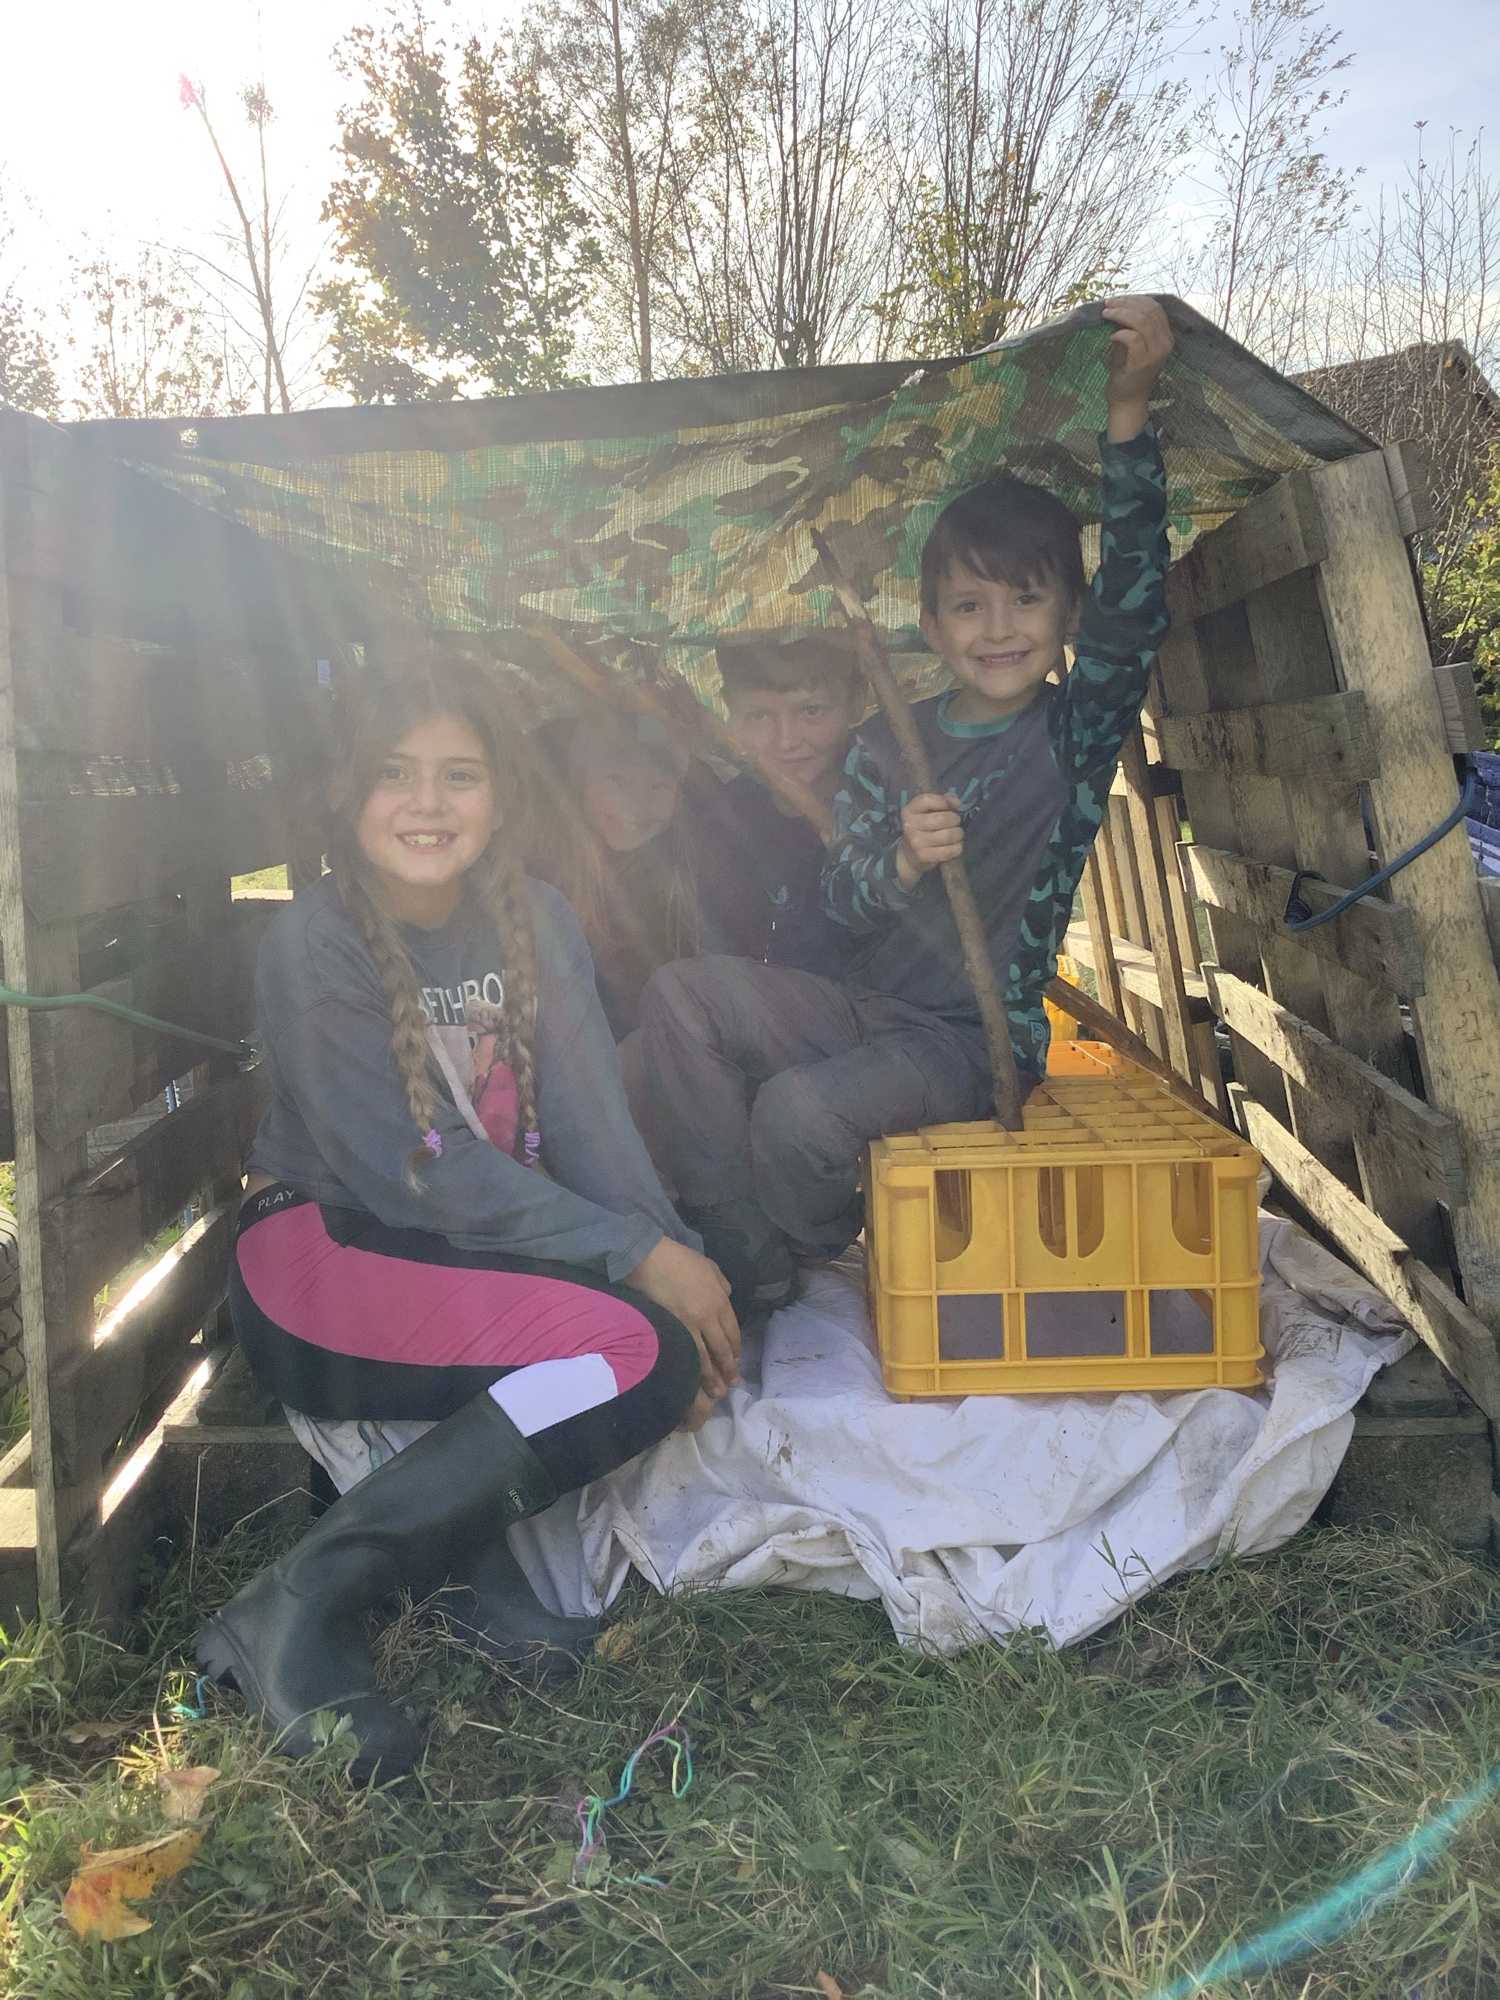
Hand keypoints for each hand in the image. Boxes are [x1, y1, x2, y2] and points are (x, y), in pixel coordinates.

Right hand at [625, 1236, 740, 1411]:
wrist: (649, 1259)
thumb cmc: (679, 1259)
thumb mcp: (709, 1266)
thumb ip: (722, 1284)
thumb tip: (726, 1297)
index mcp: (720, 1300)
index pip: (732, 1332)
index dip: (735, 1350)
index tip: (736, 1362)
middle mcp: (709, 1317)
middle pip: (722, 1349)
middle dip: (728, 1370)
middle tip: (731, 1385)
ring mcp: (690, 1326)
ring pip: (705, 1359)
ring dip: (712, 1378)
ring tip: (716, 1393)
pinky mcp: (671, 1331)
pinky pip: (686, 1355)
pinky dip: (692, 1370)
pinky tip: (693, 1381)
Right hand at [896, 791, 963, 887]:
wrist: (910, 853)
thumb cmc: (924, 827)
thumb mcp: (928, 811)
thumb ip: (943, 801)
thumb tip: (956, 801)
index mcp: (909, 811)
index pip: (927, 800)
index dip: (944, 801)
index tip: (953, 805)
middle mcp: (910, 826)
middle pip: (942, 818)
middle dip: (955, 820)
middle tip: (955, 823)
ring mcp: (916, 842)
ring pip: (948, 835)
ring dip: (958, 834)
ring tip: (956, 835)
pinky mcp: (924, 856)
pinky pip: (949, 851)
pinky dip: (957, 847)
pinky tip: (955, 845)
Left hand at [1101, 296, 1172, 440]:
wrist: (1126, 400)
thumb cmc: (1126, 371)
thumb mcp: (1129, 343)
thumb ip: (1129, 325)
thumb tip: (1118, 304)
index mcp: (1166, 335)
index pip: (1155, 307)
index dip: (1135, 299)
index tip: (1116, 299)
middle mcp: (1166, 342)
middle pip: (1149, 311)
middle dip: (1125, 303)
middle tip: (1107, 305)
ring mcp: (1157, 353)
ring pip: (1142, 321)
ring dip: (1120, 314)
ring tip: (1105, 315)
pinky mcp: (1144, 362)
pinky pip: (1133, 338)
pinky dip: (1120, 333)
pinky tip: (1111, 336)